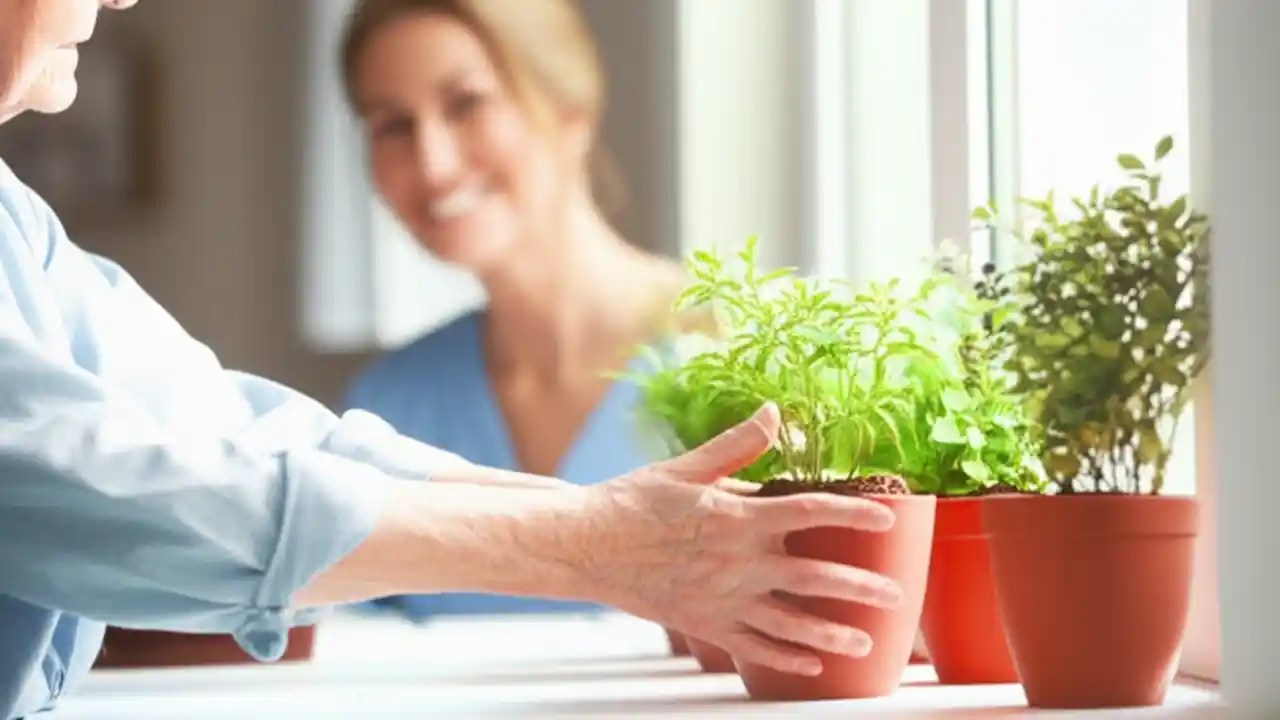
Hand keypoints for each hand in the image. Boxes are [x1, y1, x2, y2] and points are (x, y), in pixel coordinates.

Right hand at [578, 403, 901, 676]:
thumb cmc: (635, 500)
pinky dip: (786, 657)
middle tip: (896, 595)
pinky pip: (755, 647)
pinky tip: (813, 664)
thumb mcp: (687, 466)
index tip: (888, 516)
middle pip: (816, 578)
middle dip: (861, 587)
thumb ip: (739, 444)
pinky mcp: (706, 624)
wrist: (586, 545)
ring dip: (834, 633)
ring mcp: (724, 599)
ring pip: (792, 623)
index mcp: (738, 517)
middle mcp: (739, 563)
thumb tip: (776, 410)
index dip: (854, 513)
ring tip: (868, 640)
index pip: (812, 512)